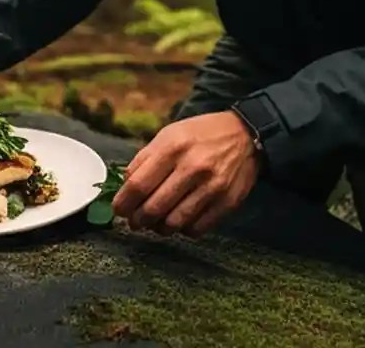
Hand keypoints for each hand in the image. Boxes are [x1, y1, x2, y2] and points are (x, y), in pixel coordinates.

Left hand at [112, 110, 258, 237]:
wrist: (246, 134)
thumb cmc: (201, 134)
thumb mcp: (169, 134)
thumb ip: (144, 159)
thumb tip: (124, 187)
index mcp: (173, 147)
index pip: (138, 185)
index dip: (123, 203)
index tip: (119, 209)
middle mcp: (193, 167)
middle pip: (153, 208)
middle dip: (137, 220)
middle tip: (134, 220)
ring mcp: (212, 187)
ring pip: (174, 223)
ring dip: (158, 228)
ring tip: (155, 222)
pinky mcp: (227, 202)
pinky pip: (196, 229)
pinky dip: (183, 230)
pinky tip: (179, 220)